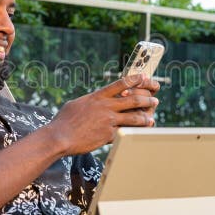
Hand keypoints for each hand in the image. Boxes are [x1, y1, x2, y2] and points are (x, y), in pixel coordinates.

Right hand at [45, 74, 159, 155]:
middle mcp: (106, 107)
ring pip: (134, 118)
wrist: (60, 137)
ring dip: (145, 118)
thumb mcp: (76, 104)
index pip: (121, 83)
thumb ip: (90, 101)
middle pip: (133, 100)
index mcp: (98, 96)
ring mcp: (108, 121)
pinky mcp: (109, 135)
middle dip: (146, 100)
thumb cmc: (64, 121)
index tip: (144, 77)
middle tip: (154, 100)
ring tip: (152, 118)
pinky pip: (125, 133)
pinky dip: (134, 133)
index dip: (135, 79)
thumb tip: (94, 100)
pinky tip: (140, 134)